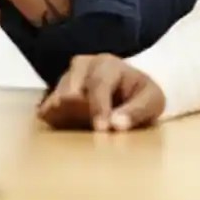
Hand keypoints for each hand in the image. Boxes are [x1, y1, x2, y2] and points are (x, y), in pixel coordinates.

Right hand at [38, 54, 165, 131]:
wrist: (123, 90)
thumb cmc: (138, 95)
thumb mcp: (151, 100)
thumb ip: (137, 111)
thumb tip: (116, 126)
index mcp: (106, 64)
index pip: (98, 84)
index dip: (99, 107)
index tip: (102, 129)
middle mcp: (80, 67)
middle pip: (70, 92)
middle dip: (79, 113)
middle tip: (88, 135)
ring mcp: (63, 80)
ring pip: (56, 102)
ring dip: (68, 120)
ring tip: (82, 132)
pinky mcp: (52, 95)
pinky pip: (47, 111)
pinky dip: (56, 122)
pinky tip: (67, 130)